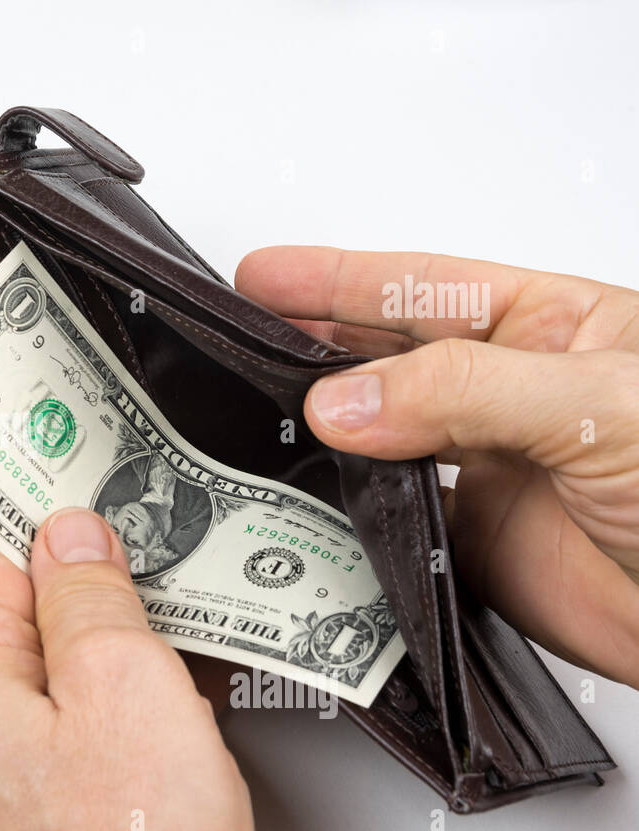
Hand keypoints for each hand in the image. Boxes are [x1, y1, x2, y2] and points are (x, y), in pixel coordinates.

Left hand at [0, 507, 256, 830]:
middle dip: (117, 616)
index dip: (78, 546)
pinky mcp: (50, 807)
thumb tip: (71, 533)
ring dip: (136, 668)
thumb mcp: (124, 685)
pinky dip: (136, 718)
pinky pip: (90, 732)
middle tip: (175, 614)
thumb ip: (90, 596)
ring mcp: (9, 774)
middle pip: (44, 621)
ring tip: (189, 677)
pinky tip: (180, 729)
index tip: (129, 529)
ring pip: (76, 678)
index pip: (10, 564)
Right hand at [236, 246, 638, 687]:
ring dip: (321, 431)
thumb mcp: (602, 404)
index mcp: (556, 329)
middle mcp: (512, 395)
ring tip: (256, 419)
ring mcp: (490, 471)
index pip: (426, 288)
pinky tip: (310, 498)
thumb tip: (347, 396)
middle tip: (237, 342)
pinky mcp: (474, 546)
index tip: (265, 274)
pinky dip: (343, 513)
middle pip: (388, 357)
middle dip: (310, 344)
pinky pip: (387, 521)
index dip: (339, 278)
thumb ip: (465, 390)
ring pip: (380, 438)